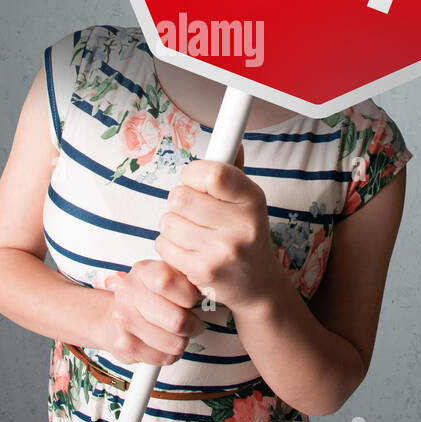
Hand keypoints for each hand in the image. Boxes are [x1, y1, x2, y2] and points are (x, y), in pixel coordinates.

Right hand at [96, 260, 203, 366]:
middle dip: (192, 326)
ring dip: (181, 342)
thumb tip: (208, 285)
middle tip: (189, 323)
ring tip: (173, 334)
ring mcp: (123, 319)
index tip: (190, 300)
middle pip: (177, 320)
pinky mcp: (123, 345)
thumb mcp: (169, 278)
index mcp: (144, 271)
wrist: (113, 317)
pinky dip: (169, 355)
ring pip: (175, 343)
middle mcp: (129, 293)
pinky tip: (161, 344)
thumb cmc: (150, 298)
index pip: (167, 281)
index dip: (188, 296)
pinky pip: (163, 358)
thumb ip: (187, 278)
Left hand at [154, 150, 285, 312]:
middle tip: (193, 211)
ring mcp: (222, 251)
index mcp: (253, 200)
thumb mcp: (246, 201)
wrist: (257, 285)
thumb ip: (231, 171)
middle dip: (179, 202)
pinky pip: (164, 245)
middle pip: (180, 197)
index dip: (193, 174)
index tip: (194, 180)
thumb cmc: (245, 235)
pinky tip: (188, 250)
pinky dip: (169, 246)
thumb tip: (229, 135)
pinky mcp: (203, 272)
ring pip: (168, 222)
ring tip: (192, 234)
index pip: (213, 174)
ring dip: (173, 225)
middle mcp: (242, 226)